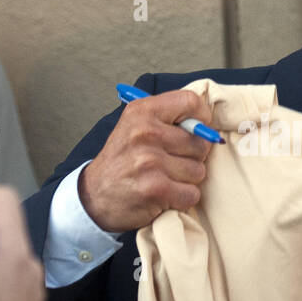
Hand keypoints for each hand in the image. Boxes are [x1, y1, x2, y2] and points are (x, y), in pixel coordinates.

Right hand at [80, 89, 214, 233]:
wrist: (94, 196)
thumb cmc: (121, 161)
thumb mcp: (135, 126)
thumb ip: (168, 119)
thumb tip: (207, 123)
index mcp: (142, 111)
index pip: (191, 101)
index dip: (201, 119)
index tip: (196, 131)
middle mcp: (146, 133)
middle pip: (201, 143)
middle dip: (192, 157)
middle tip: (171, 162)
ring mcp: (150, 162)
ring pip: (198, 170)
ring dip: (186, 180)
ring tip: (164, 178)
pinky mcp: (156, 189)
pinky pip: (192, 194)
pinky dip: (182, 199)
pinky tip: (164, 195)